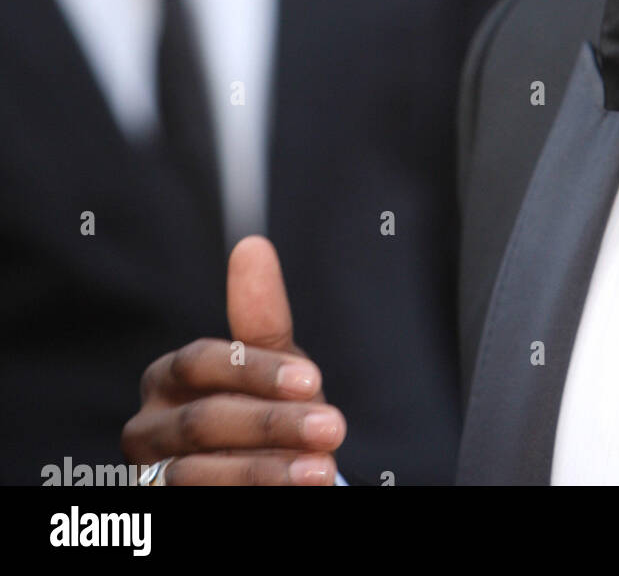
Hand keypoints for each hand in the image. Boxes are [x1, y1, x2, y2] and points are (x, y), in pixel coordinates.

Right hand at [121, 236, 345, 484]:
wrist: (262, 483)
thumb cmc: (264, 410)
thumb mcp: (271, 367)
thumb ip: (260, 316)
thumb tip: (252, 244)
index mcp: (169, 376)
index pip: (202, 362)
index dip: (256, 370)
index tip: (312, 380)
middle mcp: (148, 426)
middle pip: (203, 420)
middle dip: (273, 425)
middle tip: (331, 429)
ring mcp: (151, 477)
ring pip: (197, 474)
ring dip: (266, 472)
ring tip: (321, 471)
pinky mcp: (162, 511)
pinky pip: (200, 505)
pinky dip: (249, 498)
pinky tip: (293, 492)